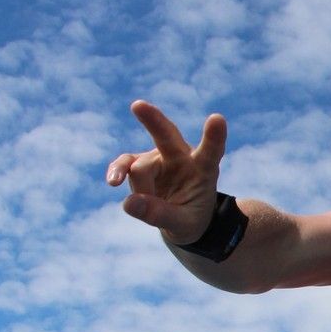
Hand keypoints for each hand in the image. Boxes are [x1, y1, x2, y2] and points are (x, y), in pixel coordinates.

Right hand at [105, 100, 227, 245]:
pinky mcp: (140, 162)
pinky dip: (117, 172)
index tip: (217, 119)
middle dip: (153, 120)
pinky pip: (124, 164)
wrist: (181, 218)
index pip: (211, 150)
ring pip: (141, 168)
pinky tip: (113, 181)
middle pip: (167, 135)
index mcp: (204, 168)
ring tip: (143, 206)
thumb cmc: (190, 219)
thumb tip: (128, 203)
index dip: (213, 136)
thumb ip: (161, 215)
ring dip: (140, 190)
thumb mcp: (183, 225)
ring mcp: (159, 156)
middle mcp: (181, 156)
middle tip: (138, 106)